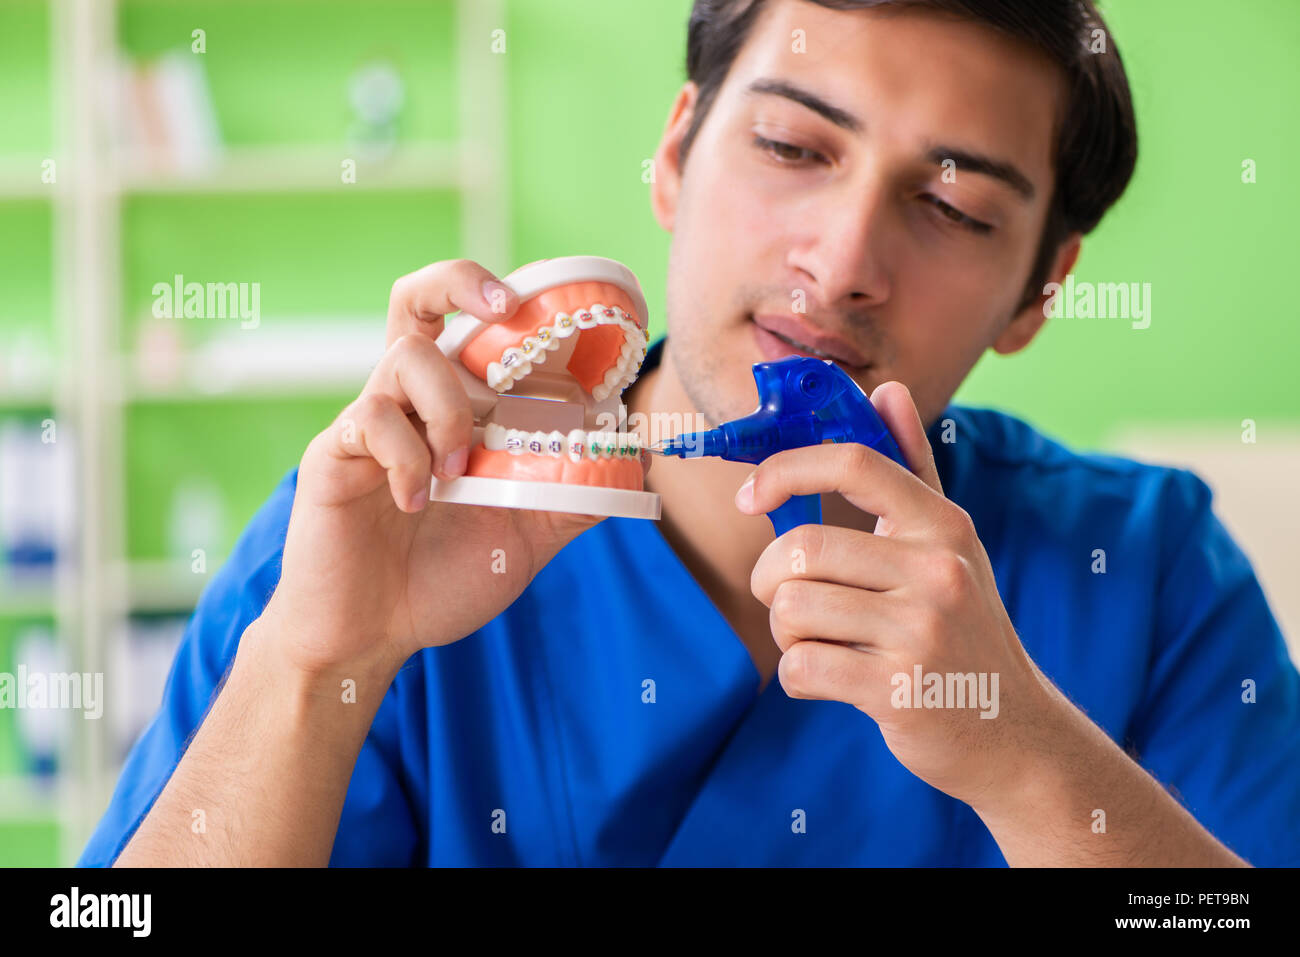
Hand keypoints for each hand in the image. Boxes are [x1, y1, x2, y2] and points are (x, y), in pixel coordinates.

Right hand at [265, 259, 646, 678]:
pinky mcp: (333, 455)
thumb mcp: (525, 537)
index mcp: (452, 412)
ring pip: (405, 356)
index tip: (540, 307)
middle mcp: (410, 403)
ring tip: (457, 469)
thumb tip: (635, 461)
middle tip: (501, 309)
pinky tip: (415, 503)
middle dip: (458, 281)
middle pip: (416, 301)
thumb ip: (572, 496)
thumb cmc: (441, 580)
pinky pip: (369, 421)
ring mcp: (368, 424)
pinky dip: (406, 458)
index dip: (498, 298)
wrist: (370, 637)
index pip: (468, 328)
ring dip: (448, 406)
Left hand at [741, 381, 1058, 809]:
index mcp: (944, 526)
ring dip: (787, 633)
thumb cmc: (964, 629)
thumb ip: (914, 468)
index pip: (856, 464)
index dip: (788, 468)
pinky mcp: (899, 691)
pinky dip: (799, 676)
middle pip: (800, 550)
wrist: (1013, 732)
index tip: (752, 495)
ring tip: (822, 642)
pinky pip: (801, 667)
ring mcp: (921, 633)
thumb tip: (886, 388)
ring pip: (792, 611)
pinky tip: (832, 680)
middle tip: (790, 600)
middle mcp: (938, 572)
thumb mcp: (951, 546)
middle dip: (771, 579)